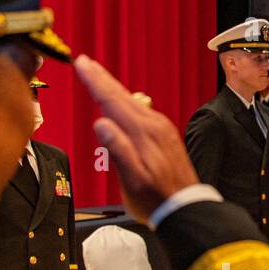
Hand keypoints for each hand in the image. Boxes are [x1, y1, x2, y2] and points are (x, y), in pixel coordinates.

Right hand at [74, 55, 198, 221]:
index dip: (95, 81)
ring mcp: (162, 129)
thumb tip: (101, 124)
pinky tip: (122, 102)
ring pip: (133, 101)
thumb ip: (118, 151)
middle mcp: (154, 125)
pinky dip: (127, 101)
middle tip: (86, 62)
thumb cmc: (156, 199)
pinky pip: (142, 111)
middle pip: (123, 95)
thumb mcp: (132, 180)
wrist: (186, 208)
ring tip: (99, 76)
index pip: (113, 101)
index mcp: (143, 133)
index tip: (82, 64)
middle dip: (103, 78)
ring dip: (114, 88)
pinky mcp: (165, 135)